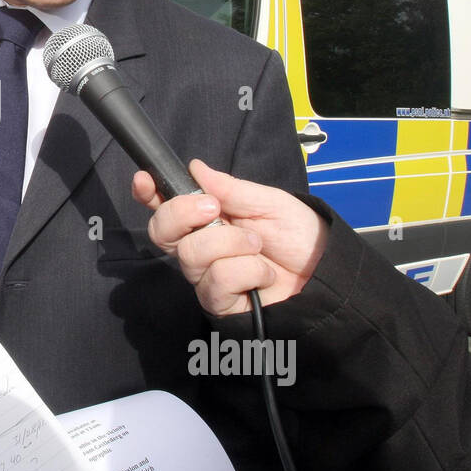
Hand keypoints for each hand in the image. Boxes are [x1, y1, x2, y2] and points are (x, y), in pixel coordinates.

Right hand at [131, 159, 328, 315]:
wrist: (326, 272)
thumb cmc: (299, 235)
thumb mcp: (269, 202)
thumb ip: (231, 189)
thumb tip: (195, 168)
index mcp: (206, 218)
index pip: (165, 206)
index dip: (149, 193)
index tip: (144, 181)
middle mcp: (199, 246)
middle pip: (162, 232)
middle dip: (183, 214)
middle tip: (215, 210)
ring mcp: (206, 276)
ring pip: (192, 254)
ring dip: (232, 244)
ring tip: (258, 247)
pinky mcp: (219, 303)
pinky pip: (218, 280)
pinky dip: (247, 271)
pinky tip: (263, 274)